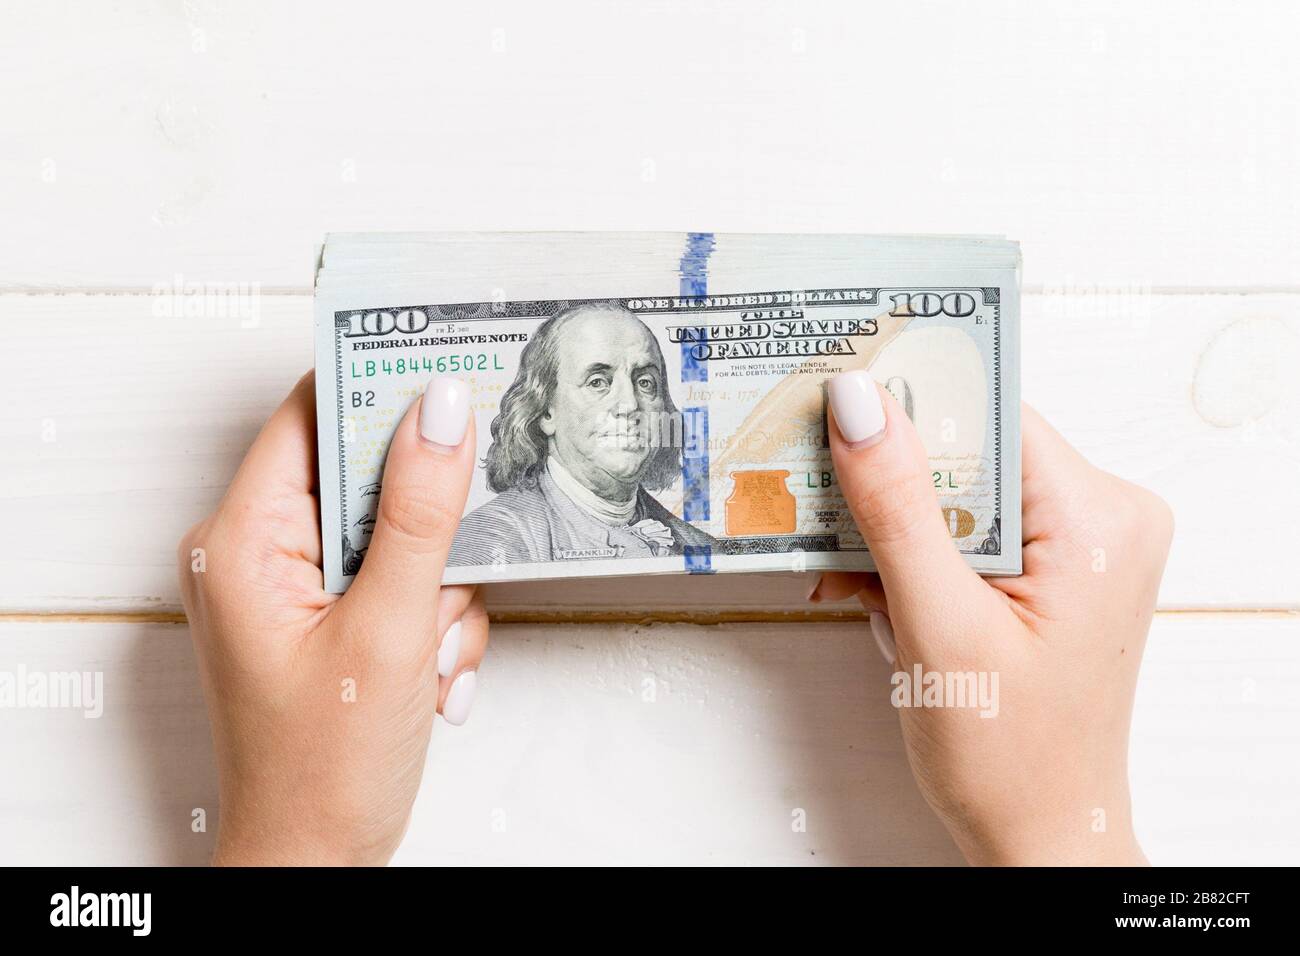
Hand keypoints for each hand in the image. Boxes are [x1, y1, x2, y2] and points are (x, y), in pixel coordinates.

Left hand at [178, 373, 485, 865]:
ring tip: (432, 657)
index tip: (452, 371)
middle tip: (455, 566)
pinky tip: (432, 676)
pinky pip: (401, 579)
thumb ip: (421, 512)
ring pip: (399, 532)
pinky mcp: (329, 618)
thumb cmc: (323, 769)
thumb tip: (443, 407)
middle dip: (429, 529)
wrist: (316, 865)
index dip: (379, 387)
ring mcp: (295, 588)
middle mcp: (259, 553)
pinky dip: (433, 620)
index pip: (310, 414)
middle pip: (365, 475)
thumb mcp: (390, 629)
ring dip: (440, 591)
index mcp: (243, 539)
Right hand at [813, 370, 1172, 865]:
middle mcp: (1101, 518)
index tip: (831, 402)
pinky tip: (879, 597)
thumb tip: (858, 403)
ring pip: (957, 492)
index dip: (907, 405)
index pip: (990, 415)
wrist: (1039, 836)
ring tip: (852, 577)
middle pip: (970, 451)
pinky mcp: (1050, 570)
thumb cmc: (1011, 757)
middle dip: (889, 488)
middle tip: (819, 505)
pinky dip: (913, 558)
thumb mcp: (940, 626)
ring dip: (892, 531)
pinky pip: (965, 530)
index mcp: (1098, 518)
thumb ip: (895, 508)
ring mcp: (1078, 545)